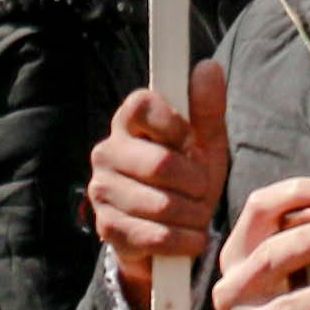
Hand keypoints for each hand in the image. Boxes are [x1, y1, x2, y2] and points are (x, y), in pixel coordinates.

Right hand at [86, 61, 232, 291]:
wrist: (171, 232)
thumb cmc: (187, 177)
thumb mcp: (203, 142)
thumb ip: (207, 108)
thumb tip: (207, 67)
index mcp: (128, 122)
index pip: (141, 106)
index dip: (175, 126)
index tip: (190, 142)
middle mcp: (106, 152)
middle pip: (159, 164)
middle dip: (195, 182)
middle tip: (202, 189)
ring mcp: (102, 191)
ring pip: (162, 205)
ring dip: (193, 215)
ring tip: (196, 214)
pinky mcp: (107, 228)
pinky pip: (157, 237)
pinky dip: (184, 241)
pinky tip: (189, 237)